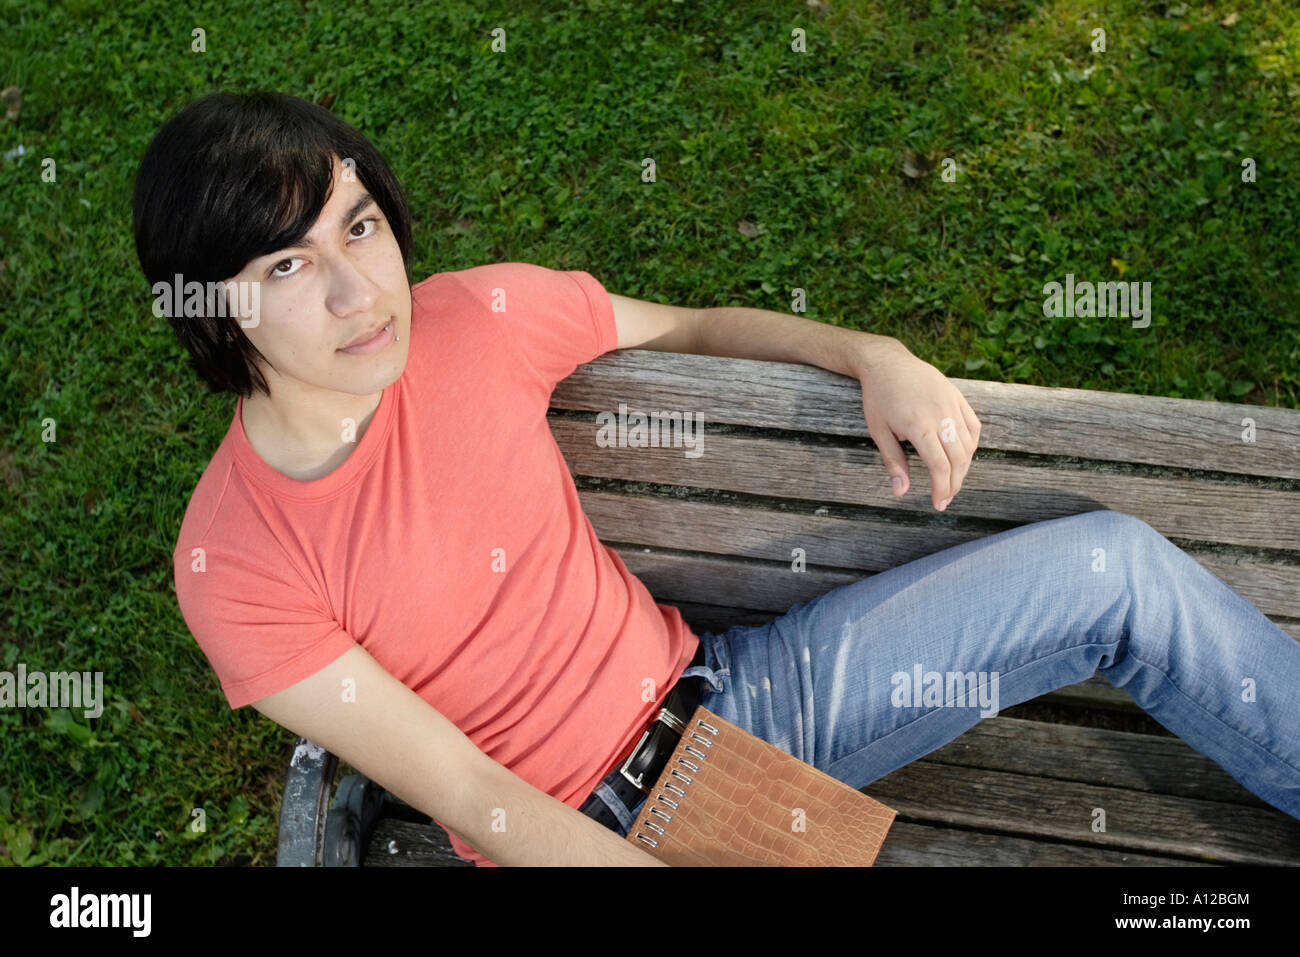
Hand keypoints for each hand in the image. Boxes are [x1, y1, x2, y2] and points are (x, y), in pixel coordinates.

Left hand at [852, 337, 981, 510]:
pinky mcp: (958, 397)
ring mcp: (952, 404)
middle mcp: (941, 415)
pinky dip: (971, 445)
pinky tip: (962, 457)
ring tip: (952, 481)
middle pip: (958, 459)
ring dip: (963, 467)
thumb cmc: (879, 398)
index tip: (938, 504)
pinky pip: (973, 427)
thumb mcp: (879, 431)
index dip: (941, 489)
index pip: (940, 467)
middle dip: (954, 484)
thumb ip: (893, 462)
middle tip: (945, 499)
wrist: (887, 363)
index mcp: (919, 426)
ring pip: (969, 445)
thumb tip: (900, 492)